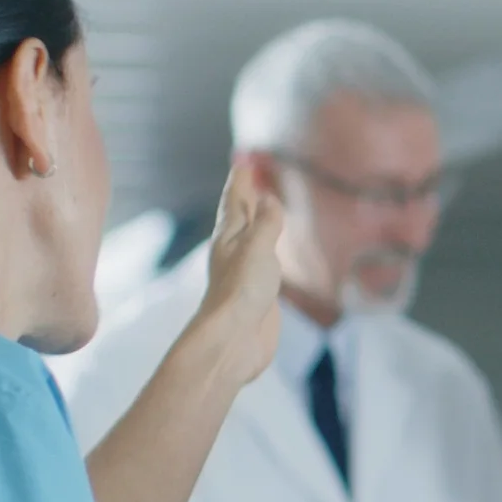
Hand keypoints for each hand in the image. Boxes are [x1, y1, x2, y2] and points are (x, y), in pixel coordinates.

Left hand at [192, 157, 285, 377]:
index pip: (235, 201)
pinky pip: (263, 261)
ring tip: (264, 208)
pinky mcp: (255, 293)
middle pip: (239, 217)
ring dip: (257, 222)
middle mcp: (234, 252)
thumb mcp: (257, 247)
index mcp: (230, 237)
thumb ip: (266, 223)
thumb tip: (269, 199)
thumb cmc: (241, 291)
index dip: (241, 181)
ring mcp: (244, 273)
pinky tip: (272, 252)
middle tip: (250, 176)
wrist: (235, 340)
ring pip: (251, 239)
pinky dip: (268, 248)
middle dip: (246, 197)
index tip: (243, 161)